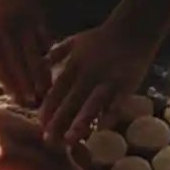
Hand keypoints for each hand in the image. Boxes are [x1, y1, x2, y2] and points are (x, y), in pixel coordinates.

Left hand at [0, 94, 87, 169]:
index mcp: (8, 157)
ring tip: (80, 165)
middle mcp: (17, 137)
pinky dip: (52, 140)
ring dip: (68, 150)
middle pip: (58, 150)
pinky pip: (39, 128)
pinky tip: (54, 149)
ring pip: (52, 136)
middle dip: (76, 168)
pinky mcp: (9, 115)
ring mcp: (14, 122)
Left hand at [39, 21, 158, 144]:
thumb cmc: (101, 38)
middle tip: (49, 140)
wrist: (133, 29)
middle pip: (70, 101)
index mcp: (74, 65)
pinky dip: (109, 117)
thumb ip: (55, 54)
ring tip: (70, 140)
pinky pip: (116, 104)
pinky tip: (100, 130)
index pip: (56, 90)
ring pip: (91, 104)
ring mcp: (107, 81)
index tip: (41, 124)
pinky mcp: (126, 86)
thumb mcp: (74, 41)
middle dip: (58, 121)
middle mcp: (88, 74)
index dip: (48, 107)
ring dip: (80, 123)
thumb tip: (37, 67)